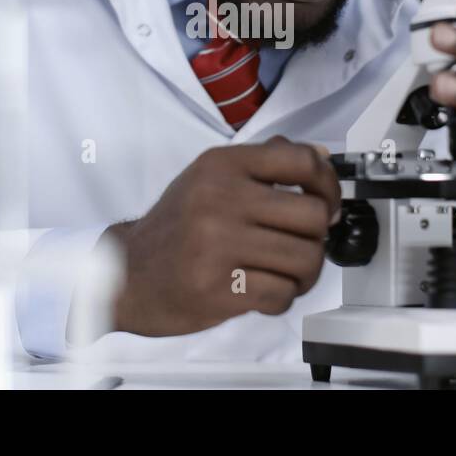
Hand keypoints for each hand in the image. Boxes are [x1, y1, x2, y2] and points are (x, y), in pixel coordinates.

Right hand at [103, 136, 340, 336]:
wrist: (128, 275)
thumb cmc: (176, 229)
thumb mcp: (210, 179)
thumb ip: (263, 164)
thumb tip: (320, 157)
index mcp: (222, 165)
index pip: (301, 161)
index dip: (328, 185)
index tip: (327, 203)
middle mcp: (220, 199)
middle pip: (313, 216)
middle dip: (318, 237)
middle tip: (303, 245)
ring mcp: (217, 244)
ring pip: (305, 259)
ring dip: (305, 273)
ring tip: (286, 273)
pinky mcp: (217, 288)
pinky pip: (282, 294)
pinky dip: (282, 298)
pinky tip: (264, 291)